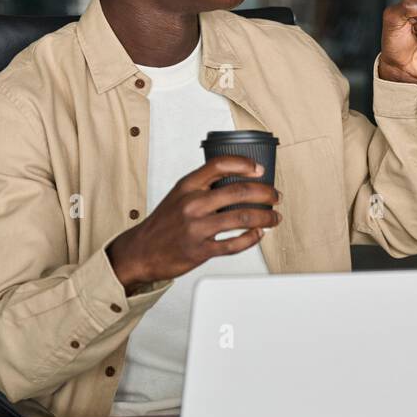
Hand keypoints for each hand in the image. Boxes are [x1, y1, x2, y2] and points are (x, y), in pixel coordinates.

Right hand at [106, 156, 280, 290]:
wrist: (140, 252)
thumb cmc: (164, 222)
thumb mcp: (179, 195)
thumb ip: (205, 186)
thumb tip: (241, 180)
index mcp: (187, 186)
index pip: (220, 164)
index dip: (245, 164)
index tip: (260, 169)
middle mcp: (192, 204)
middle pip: (239, 191)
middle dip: (266, 193)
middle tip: (276, 196)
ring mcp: (196, 227)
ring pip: (243, 217)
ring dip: (266, 216)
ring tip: (274, 217)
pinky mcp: (200, 250)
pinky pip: (235, 244)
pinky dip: (252, 238)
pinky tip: (258, 234)